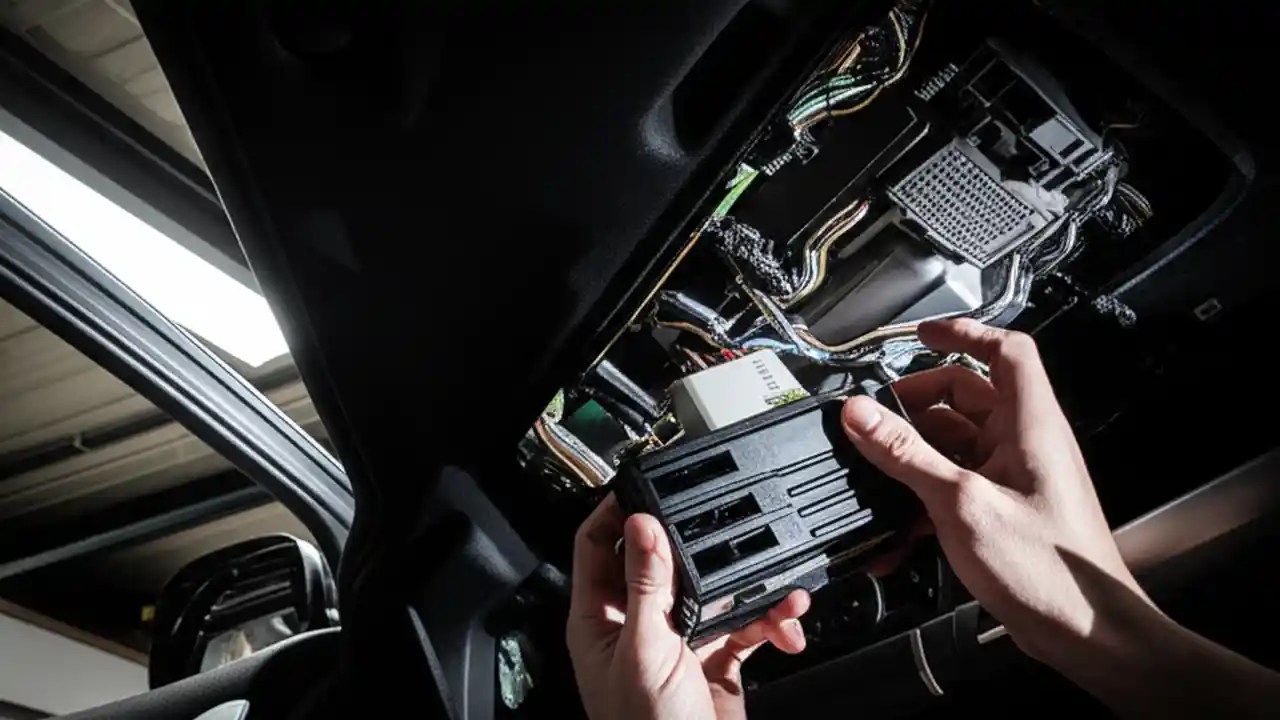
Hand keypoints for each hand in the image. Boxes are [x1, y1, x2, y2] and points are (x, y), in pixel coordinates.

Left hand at [567, 495, 809, 719]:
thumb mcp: (646, 651)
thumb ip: (646, 585)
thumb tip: (641, 522)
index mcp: (599, 619)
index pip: (597, 544)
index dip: (616, 509)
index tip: (643, 481)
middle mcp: (635, 624)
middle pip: (661, 560)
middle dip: (698, 543)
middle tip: (722, 520)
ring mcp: (677, 641)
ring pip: (712, 590)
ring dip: (748, 585)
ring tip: (777, 580)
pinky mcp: (715, 660)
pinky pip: (744, 625)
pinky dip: (769, 620)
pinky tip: (787, 622)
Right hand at [839, 318, 1145, 663]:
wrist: (1085, 632)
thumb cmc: (1048, 569)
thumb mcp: (960, 503)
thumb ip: (905, 454)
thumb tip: (861, 414)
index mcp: (1030, 424)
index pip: (1005, 351)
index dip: (963, 333)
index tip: (920, 336)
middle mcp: (1025, 443)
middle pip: (966, 397)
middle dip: (916, 406)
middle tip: (875, 421)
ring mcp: (1014, 477)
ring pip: (954, 444)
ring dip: (913, 457)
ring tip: (878, 476)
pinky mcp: (1003, 510)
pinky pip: (955, 484)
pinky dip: (924, 496)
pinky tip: (897, 528)